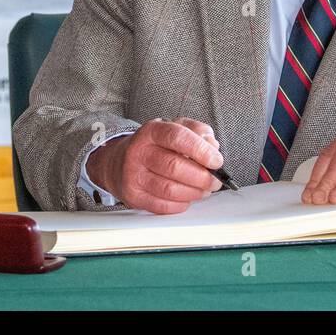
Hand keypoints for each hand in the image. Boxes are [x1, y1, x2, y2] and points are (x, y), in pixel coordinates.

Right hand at [87, 117, 222, 214]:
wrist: (119, 162)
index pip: (177, 137)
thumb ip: (197, 132)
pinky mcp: (133, 195)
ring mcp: (134, 175)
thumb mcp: (174, 128)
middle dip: (202, 177)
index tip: (217, 161)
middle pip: (174, 166)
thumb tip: (212, 146)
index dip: (201, 150)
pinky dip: (181, 204)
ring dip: (194, 193)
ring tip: (204, 190)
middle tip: (215, 180)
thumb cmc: (154, 146)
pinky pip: (163, 206)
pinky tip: (186, 198)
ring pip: (170, 189)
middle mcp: (139, 151)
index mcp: (152, 131)